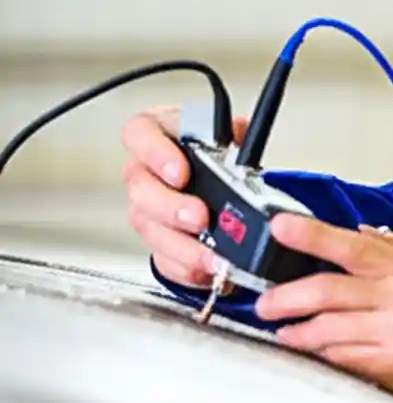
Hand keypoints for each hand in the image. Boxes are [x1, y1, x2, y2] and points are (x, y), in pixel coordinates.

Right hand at [119, 106, 247, 288]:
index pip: (139, 134)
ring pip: (150, 229)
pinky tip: (207, 268)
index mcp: (158, 135)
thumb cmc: (217, 154)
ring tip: (211, 254)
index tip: (180, 172)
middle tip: (198, 217)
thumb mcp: (231, 137)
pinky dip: (187, 268)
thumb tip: (242, 145)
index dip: (155, 154)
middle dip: (171, 208)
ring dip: (182, 246)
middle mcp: (145, 172)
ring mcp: (147, 210)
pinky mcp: (159, 241)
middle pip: (141, 189)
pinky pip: (163, 258)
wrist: (224, 185)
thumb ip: (234, 138)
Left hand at [256, 214, 392, 402]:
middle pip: (327, 288)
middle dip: (285, 295)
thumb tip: (360, 234)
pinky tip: (310, 352)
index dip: (310, 234)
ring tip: (283, 330)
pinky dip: (320, 353)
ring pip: (327, 325)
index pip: (351, 245)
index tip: (280, 227)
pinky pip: (341, 356)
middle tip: (266, 301)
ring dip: (296, 330)